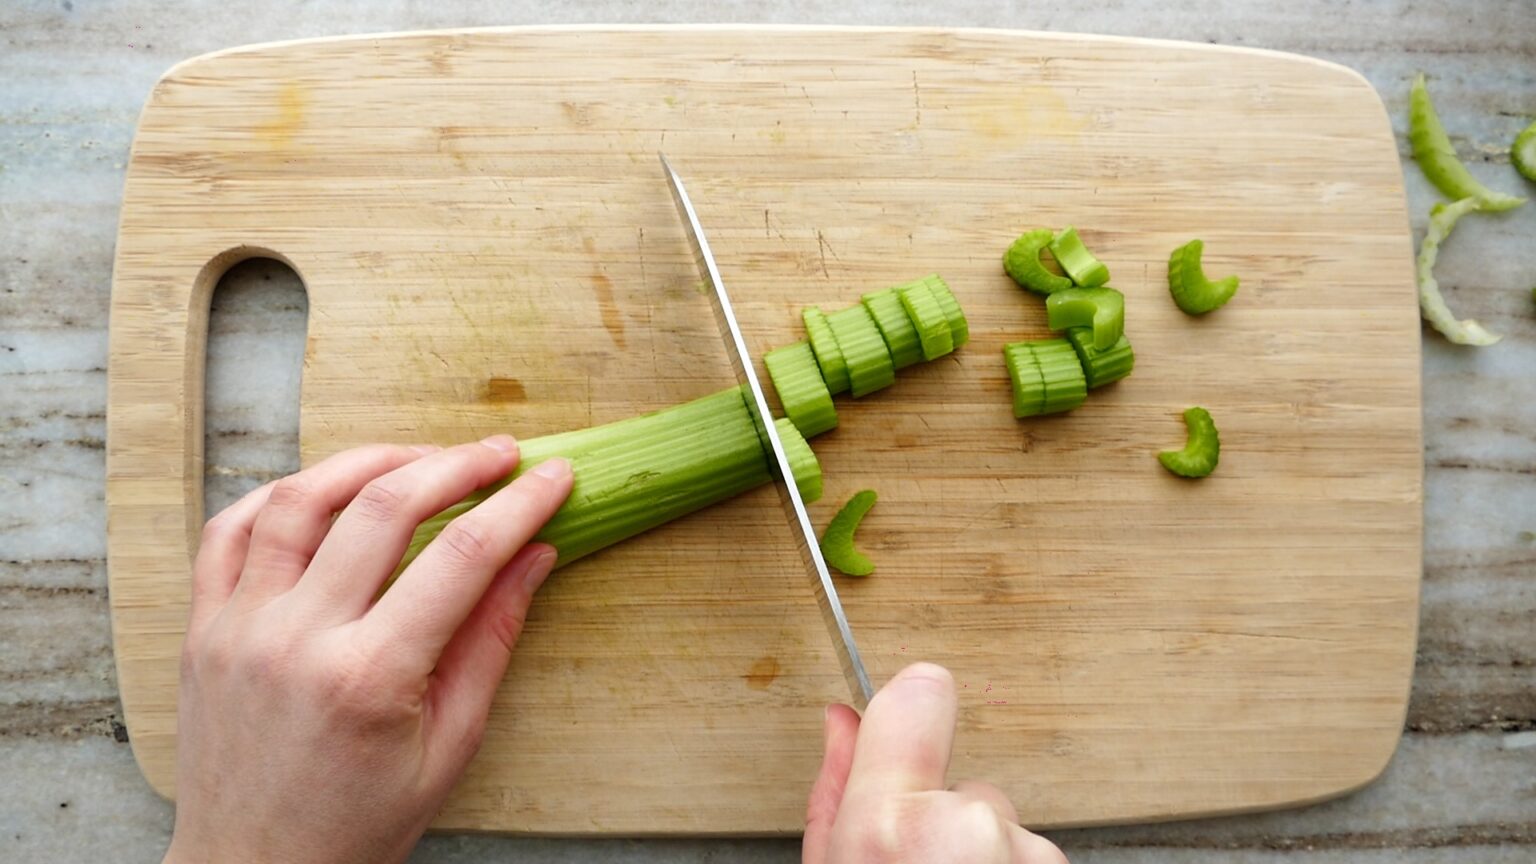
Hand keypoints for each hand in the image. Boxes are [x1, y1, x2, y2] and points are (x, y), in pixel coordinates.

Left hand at [164, 437, 572, 863]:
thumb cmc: (358, 824)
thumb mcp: (450, 747)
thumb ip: (490, 641)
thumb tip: (533, 556)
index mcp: (369, 678)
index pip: (461, 557)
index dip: (518, 504)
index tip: (554, 476)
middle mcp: (296, 640)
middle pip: (383, 508)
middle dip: (455, 466)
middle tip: (499, 454)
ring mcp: (239, 628)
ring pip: (301, 499)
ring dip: (370, 462)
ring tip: (420, 460)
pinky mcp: (203, 628)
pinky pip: (229, 530)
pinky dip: (282, 493)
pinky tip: (329, 489)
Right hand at [804, 663, 1067, 863]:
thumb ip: (838, 792)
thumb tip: (843, 724)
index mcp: (893, 826)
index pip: (920, 699)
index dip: (912, 706)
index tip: (910, 706)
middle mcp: (968, 833)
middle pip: (965, 786)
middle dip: (942, 819)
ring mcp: (1025, 856)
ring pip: (1002, 827)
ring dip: (978, 856)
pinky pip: (1030, 856)